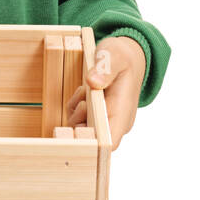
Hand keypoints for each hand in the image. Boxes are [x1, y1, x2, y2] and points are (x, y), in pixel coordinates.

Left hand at [64, 35, 144, 150]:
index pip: (109, 143)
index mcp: (122, 113)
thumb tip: (93, 82)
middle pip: (91, 141)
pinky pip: (78, 121)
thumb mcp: (114, 56)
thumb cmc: (122, 57)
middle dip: (78, 123)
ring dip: (76, 113)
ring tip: (84, 91)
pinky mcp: (95, 116)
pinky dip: (74, 109)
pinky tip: (82, 93)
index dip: (91, 143)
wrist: (125, 56)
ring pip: (82, 131)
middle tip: (83, 100)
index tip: (79, 125)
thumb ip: (105, 68)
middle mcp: (115, 122)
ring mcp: (105, 120)